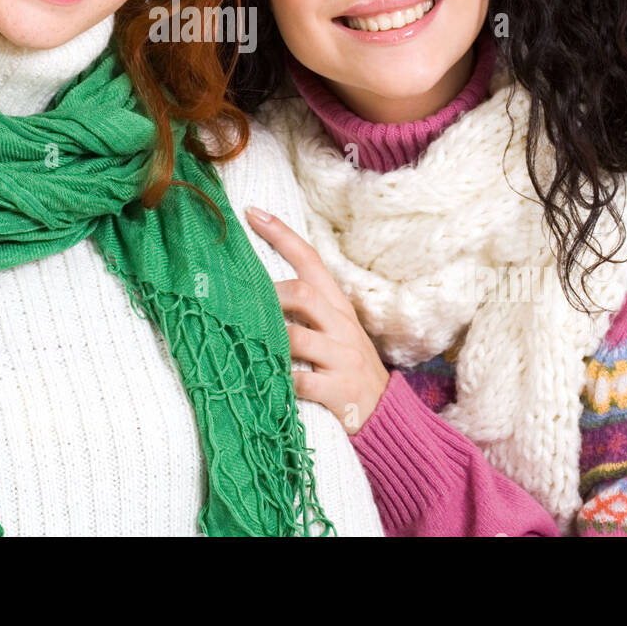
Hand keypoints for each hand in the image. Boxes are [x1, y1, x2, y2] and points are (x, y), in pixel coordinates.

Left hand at [244, 206, 389, 434]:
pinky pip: (301, 381)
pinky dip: (279, 380)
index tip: (251, 212)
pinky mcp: (338, 391)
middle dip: (270, 293)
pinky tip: (261, 382)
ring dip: (266, 338)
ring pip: (296, 337)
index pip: (310, 260)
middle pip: (303, 293)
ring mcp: (342, 358)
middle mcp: (342, 326)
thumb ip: (308, 307)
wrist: (386, 415)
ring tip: (241, 339)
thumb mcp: (337, 330)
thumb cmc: (348, 367)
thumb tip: (258, 283)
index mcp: (339, 306)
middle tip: (240, 300)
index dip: (281, 234)